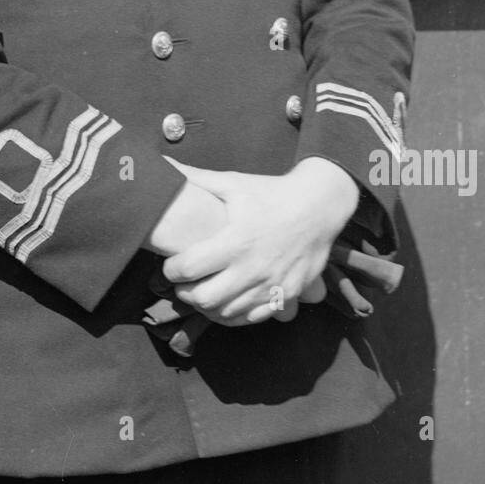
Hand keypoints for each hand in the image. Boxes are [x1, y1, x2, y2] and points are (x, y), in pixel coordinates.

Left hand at [161, 157, 358, 325]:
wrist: (319, 206)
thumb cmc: (271, 193)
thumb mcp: (234, 183)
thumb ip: (197, 178)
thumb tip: (165, 165)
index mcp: (236, 241)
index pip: (189, 268)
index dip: (171, 271)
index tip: (169, 266)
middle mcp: (253, 268)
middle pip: (204, 299)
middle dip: (185, 293)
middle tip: (181, 284)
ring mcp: (271, 285)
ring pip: (227, 313)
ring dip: (207, 307)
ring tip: (200, 292)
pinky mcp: (285, 295)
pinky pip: (252, 318)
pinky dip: (234, 315)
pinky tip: (225, 304)